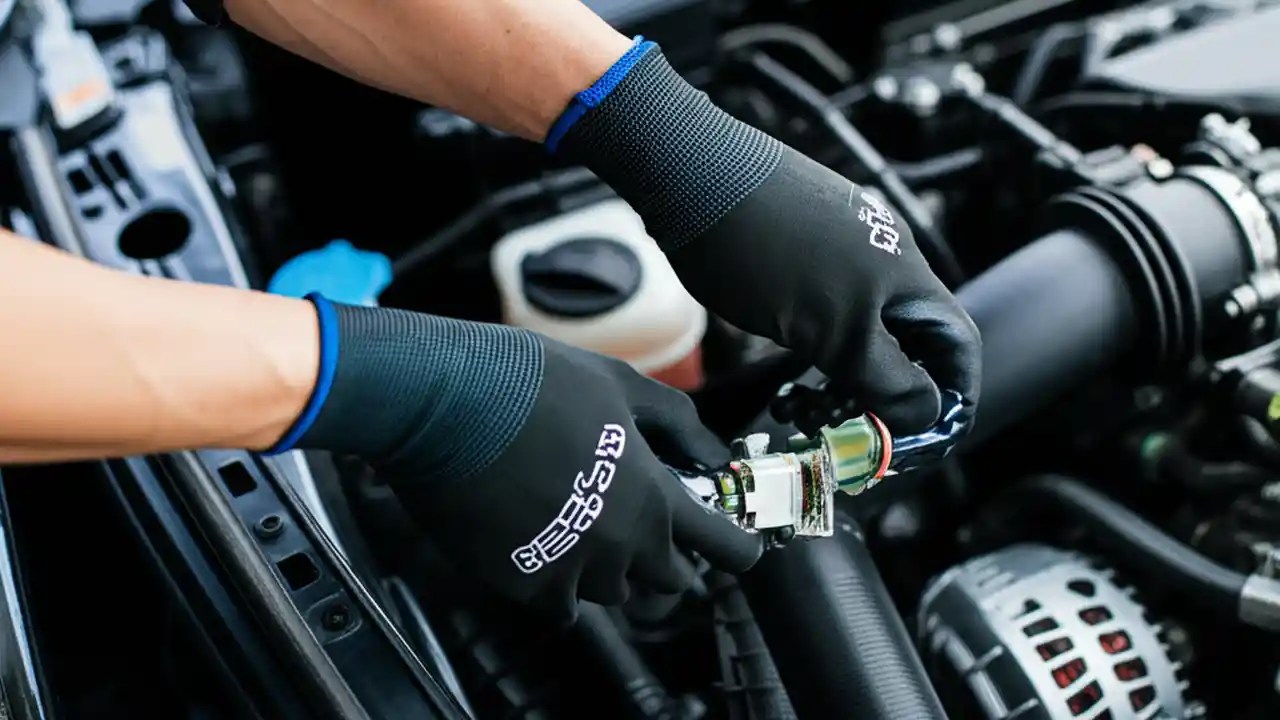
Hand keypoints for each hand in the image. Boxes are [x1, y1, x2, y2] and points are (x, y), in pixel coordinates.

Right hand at [270, 298, 761, 621]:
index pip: (725, 550)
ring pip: (612, 593)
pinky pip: (559, 605)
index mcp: (654, 498)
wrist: (447, 402)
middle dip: (667, 558)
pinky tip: (543, 542)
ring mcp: (569, 572)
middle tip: (645, 523)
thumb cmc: (536, 384)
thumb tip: (715, 453)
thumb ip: (678, 424)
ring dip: (609, 568)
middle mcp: (620, 547)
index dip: (739, 549)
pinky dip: (560, 584)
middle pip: (668, 582)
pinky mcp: (520, 585)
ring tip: (581, 520)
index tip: (739, 547)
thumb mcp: (621, 385)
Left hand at [554, 39, 979, 431]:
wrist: (690, 176)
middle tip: (850, 430)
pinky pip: (825, 315)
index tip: (925, 433)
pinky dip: (816, 353)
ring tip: (805, 408)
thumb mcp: (832, 332)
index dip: (952, 394)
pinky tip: (787, 375)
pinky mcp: (800, 250)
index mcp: (905, 275)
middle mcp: (882, 258)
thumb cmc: (764, 251)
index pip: (958, 345)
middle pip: (908, 343)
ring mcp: (840, 250)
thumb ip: (886, 376)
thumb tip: (926, 413)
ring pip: (861, 333)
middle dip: (885, 393)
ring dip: (844, 379)